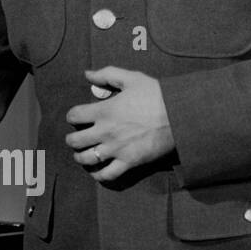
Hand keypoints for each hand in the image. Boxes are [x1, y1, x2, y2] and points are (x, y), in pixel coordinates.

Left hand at [65, 67, 175, 181]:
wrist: (179, 115)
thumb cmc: (156, 94)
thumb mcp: (131, 78)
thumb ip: (106, 74)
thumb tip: (87, 74)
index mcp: (104, 111)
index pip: (75, 116)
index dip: (72, 116)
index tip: (75, 117)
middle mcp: (105, 132)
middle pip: (75, 141)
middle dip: (71, 140)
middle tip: (75, 139)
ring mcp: (116, 149)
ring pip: (87, 159)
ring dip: (80, 157)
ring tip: (81, 155)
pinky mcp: (128, 162)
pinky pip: (107, 174)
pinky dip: (98, 175)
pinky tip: (97, 171)